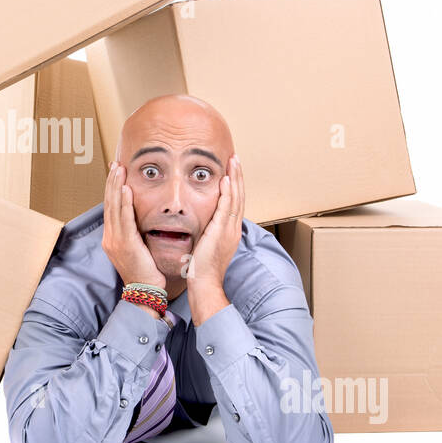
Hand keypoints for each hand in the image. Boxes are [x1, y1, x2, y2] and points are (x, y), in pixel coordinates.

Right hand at [102, 160, 165, 290]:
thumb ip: (135, 233)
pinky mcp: (125, 244)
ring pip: (113, 207)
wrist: (145, 292)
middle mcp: (110, 237)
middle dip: (112, 182)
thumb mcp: (138, 249)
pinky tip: (125, 189)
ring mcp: (115, 240)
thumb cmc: (146, 272)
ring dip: (116, 186)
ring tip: (119, 170)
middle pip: (109, 204)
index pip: (110, 208)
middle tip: (116, 164)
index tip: (116, 173)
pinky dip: (124, 202)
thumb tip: (140, 219)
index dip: (112, 189)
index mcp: (112, 238)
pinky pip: (124, 219)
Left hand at [186, 154, 244, 322]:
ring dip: (235, 179)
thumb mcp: (207, 244)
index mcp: (230, 231)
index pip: (235, 202)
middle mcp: (233, 228)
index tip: (232, 170)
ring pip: (236, 198)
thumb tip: (203, 222)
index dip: (235, 185)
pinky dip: (228, 193)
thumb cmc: (201, 268)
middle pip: (239, 196)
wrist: (204, 283)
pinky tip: (226, 180)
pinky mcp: (221, 232)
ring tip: (234, 162)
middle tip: (236, 159)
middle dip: (238, 176)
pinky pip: (227, 208)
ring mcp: (229, 230)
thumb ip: (208, 231)